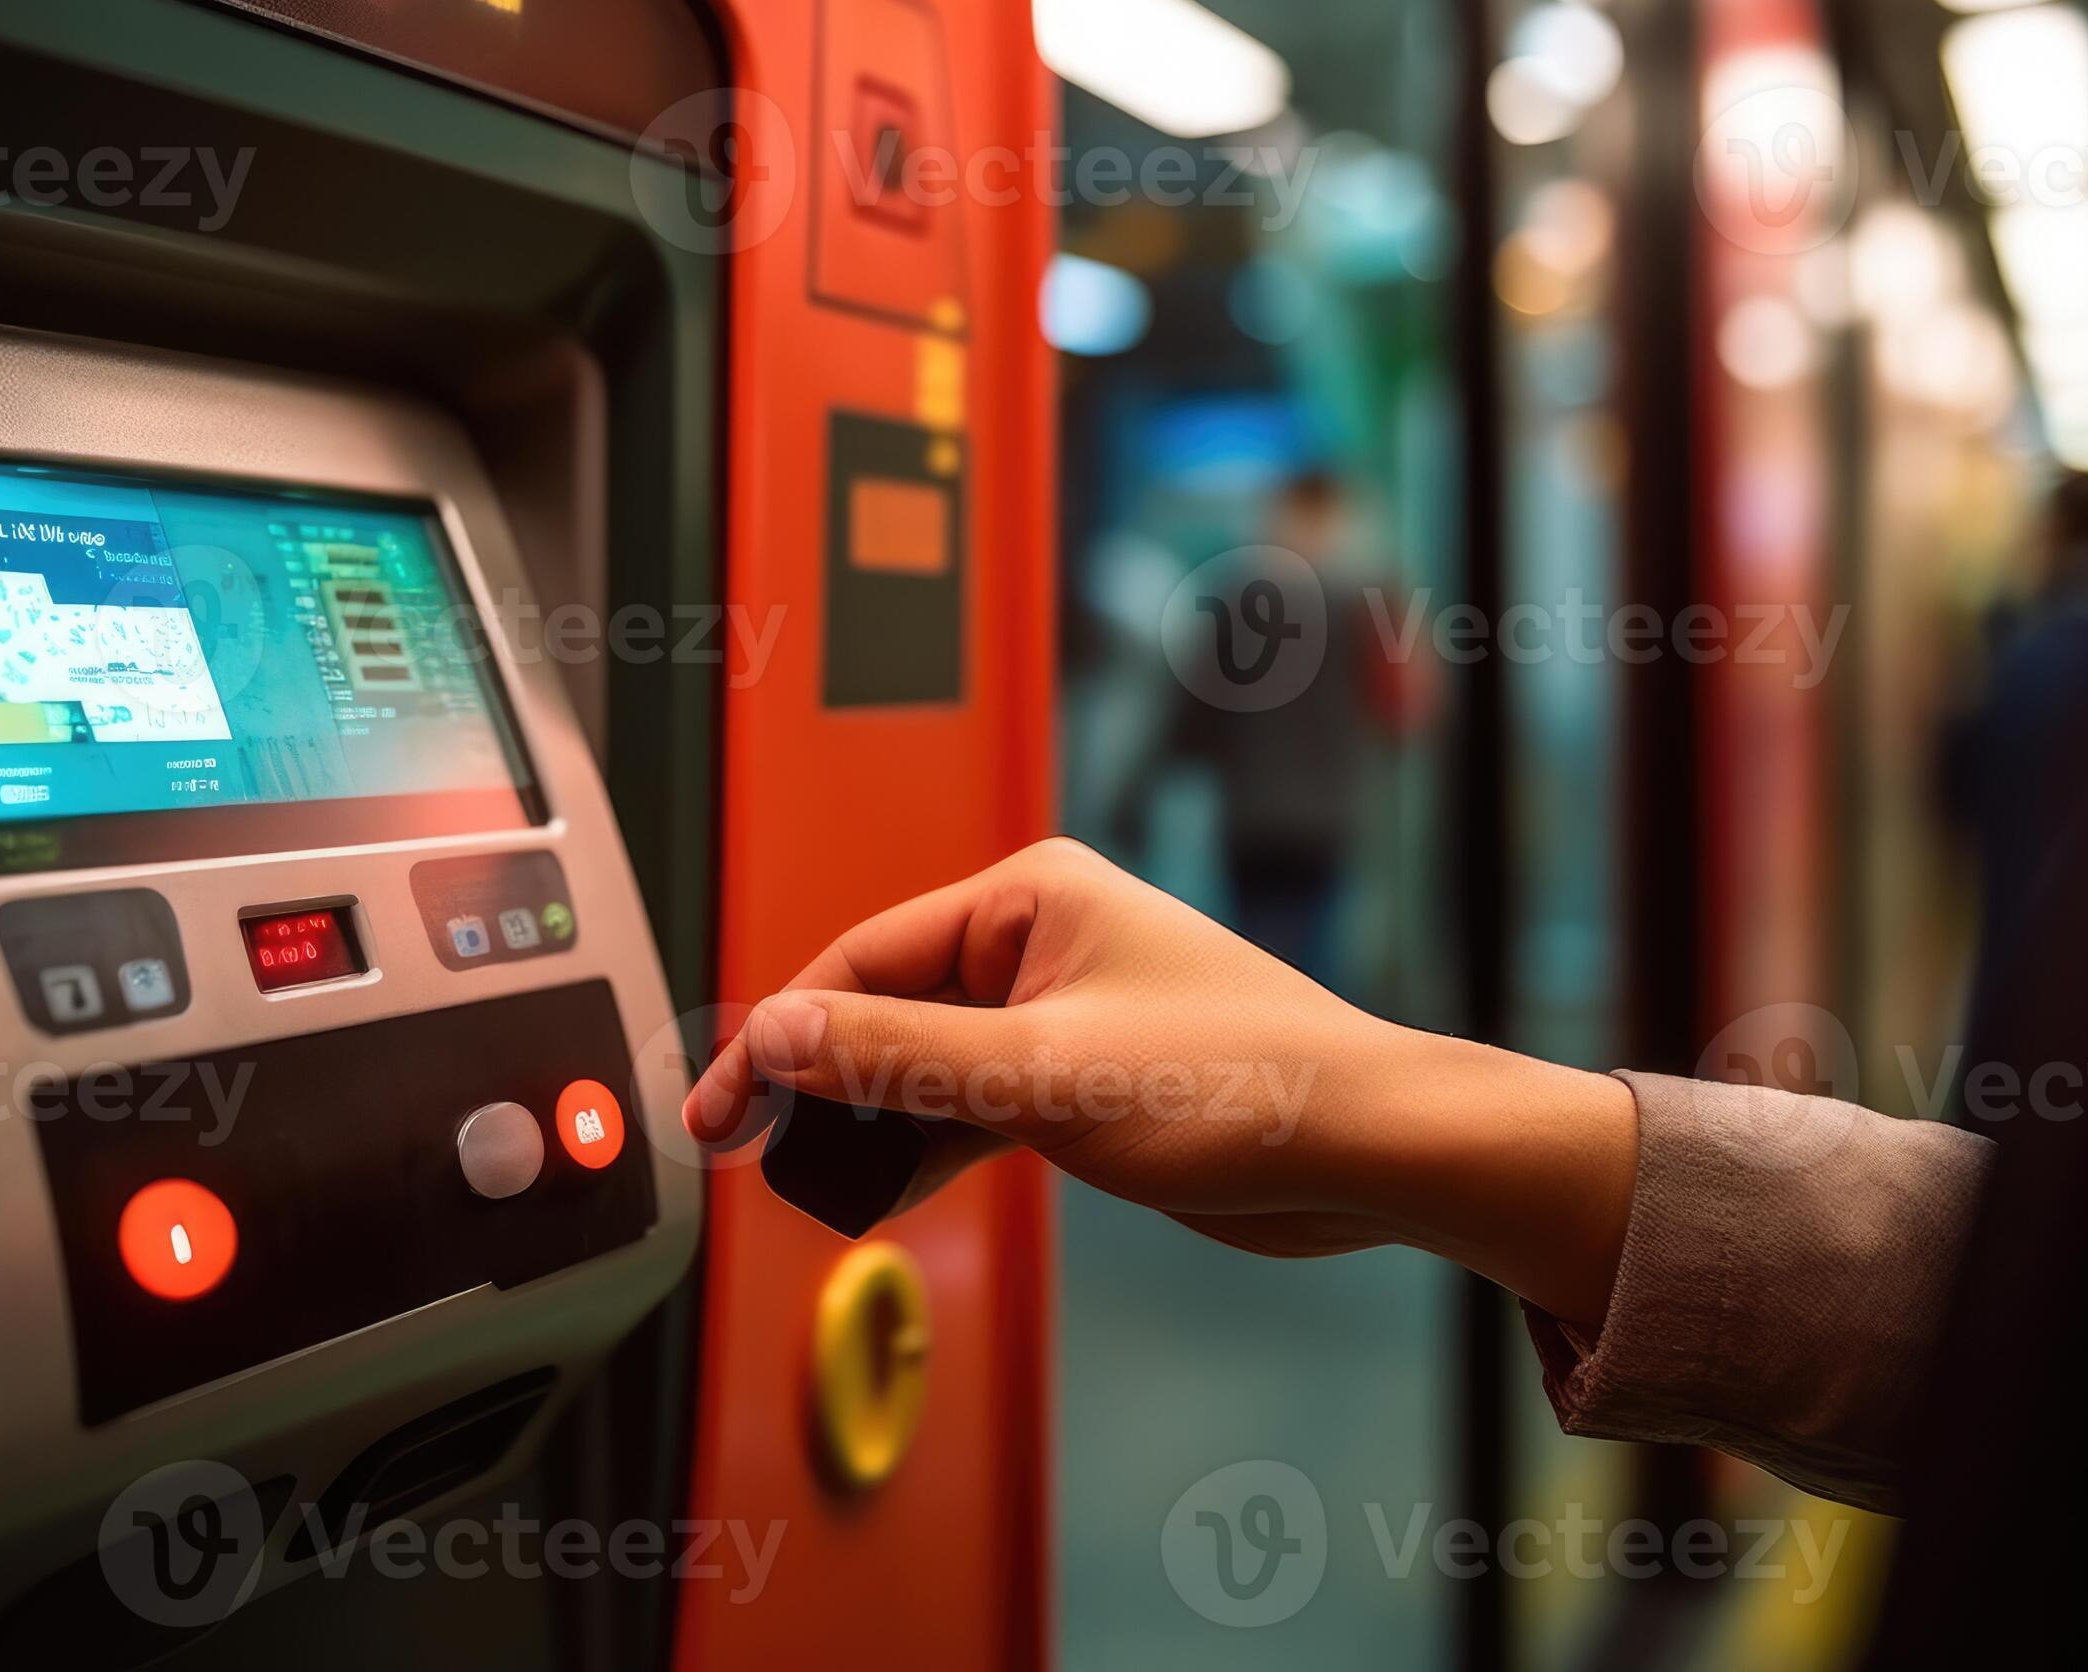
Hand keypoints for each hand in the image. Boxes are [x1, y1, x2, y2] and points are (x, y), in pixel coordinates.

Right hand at [684, 838, 1637, 1328]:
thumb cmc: (1239, 1085)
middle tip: (746, 1152)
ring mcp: (1064, 1012)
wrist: (1369, 1151)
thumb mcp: (1039, 1074)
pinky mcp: (1086, 1079)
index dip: (776, 1037)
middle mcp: (1043, 940)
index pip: (860, 958)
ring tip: (813, 1183)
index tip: (718, 1112)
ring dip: (871, 1121)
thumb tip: (770, 1035)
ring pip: (927, 1063)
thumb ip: (894, 1056)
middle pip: (885, 1007)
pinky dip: (929, 1144)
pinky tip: (886, 1189)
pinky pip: (976, 1102)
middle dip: (816, 1081)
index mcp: (1032, 897)